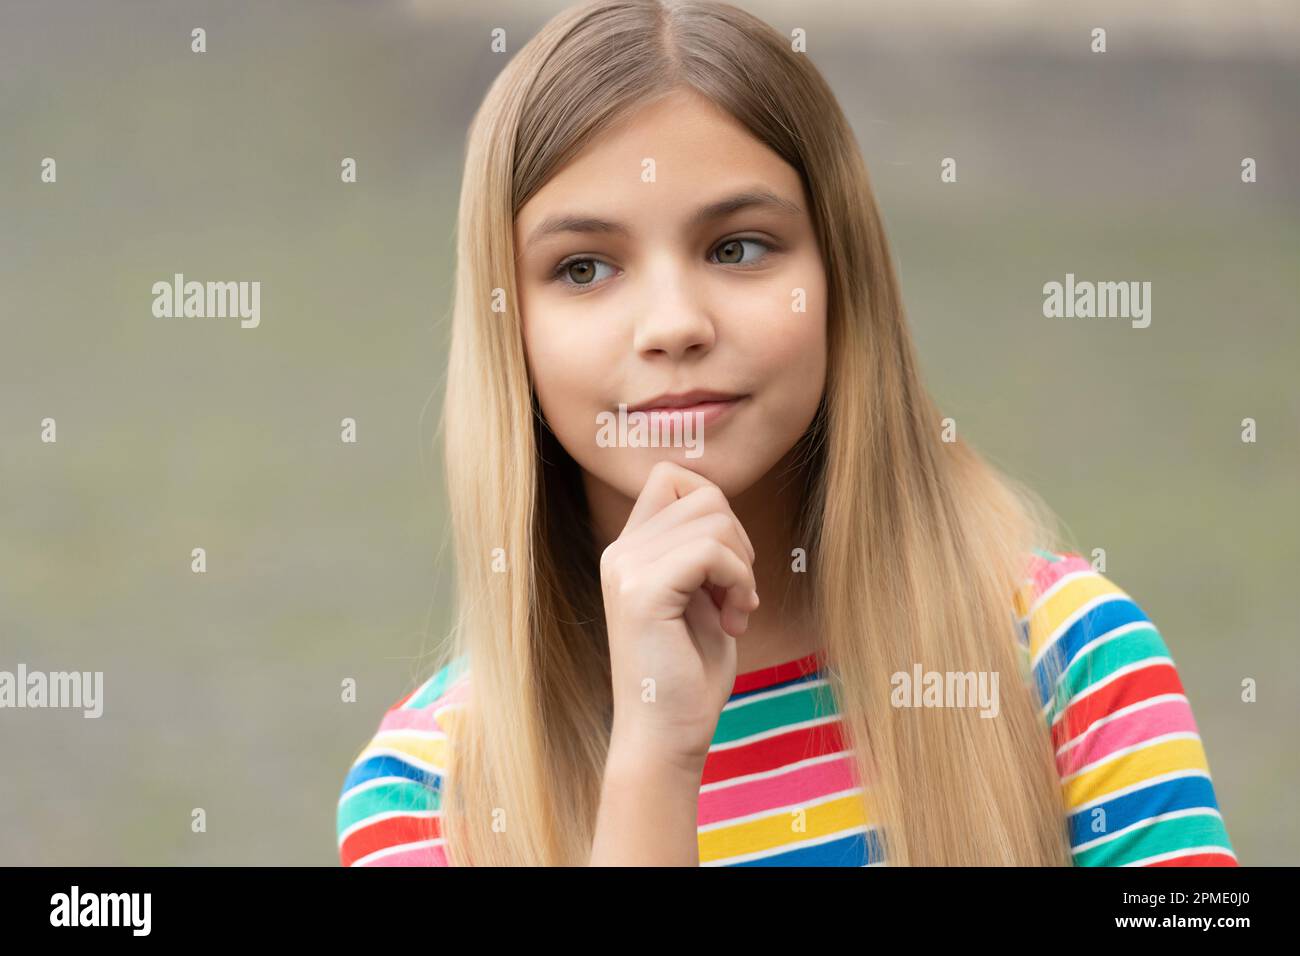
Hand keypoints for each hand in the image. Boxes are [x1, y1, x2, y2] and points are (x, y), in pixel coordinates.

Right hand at [599, 461, 759, 768]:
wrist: (666, 737)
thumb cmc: (688, 677)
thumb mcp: (700, 597)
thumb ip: (703, 551)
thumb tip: (724, 509)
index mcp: (629, 551)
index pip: (671, 477)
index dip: (714, 506)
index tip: (726, 564)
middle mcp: (621, 552)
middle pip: (702, 493)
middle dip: (738, 538)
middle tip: (736, 594)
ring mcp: (627, 569)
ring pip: (713, 518)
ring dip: (742, 565)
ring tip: (734, 611)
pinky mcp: (642, 592)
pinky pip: (711, 551)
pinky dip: (739, 582)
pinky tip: (734, 621)